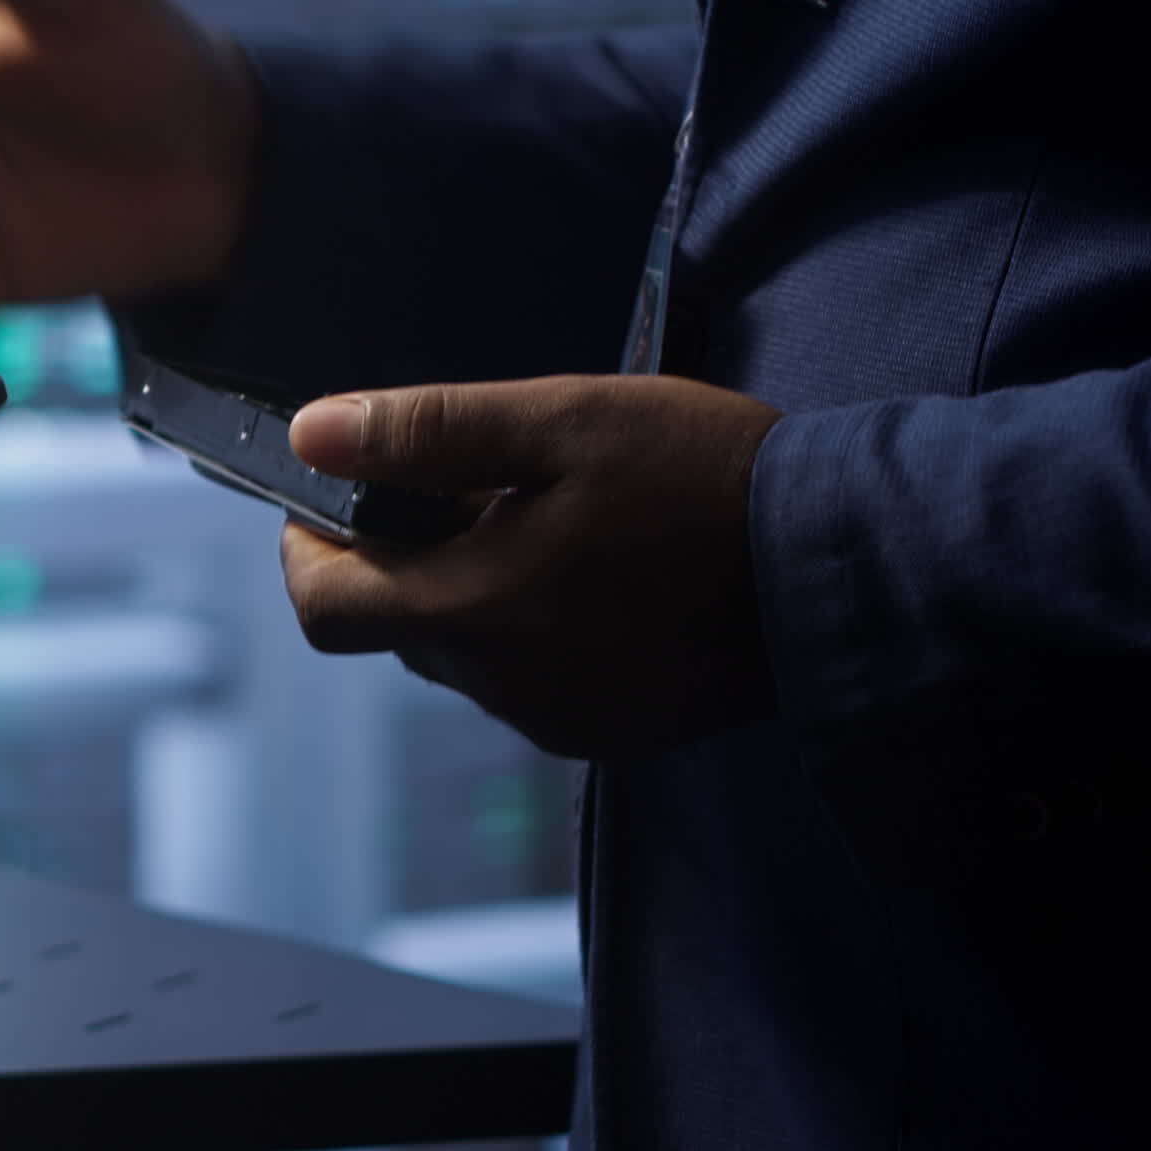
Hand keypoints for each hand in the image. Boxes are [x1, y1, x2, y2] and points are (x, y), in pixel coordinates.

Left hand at [278, 376, 784, 759]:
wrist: (845, 565)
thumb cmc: (711, 480)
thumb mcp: (564, 422)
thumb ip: (428, 431)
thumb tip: (309, 434)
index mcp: (476, 611)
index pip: (323, 607)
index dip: (306, 548)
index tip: (331, 494)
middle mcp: (503, 685)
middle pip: (396, 623)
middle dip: (408, 553)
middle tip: (476, 480)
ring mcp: (559, 716)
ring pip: (466, 648)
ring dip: (477, 586)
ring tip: (554, 515)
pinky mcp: (611, 728)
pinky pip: (531, 676)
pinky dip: (535, 624)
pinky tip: (601, 568)